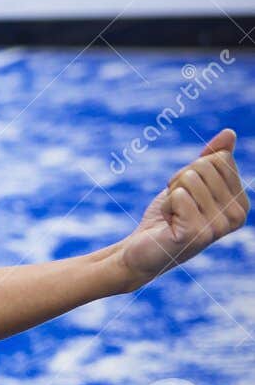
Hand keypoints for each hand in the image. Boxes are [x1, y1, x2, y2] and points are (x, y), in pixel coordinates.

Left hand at [119, 127, 248, 286]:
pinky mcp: (197, 234)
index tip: (187, 195)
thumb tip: (229, 133)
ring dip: (171, 194)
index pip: (218, 158)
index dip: (192, 170)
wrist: (143, 251)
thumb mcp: (191, 183)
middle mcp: (236, 217)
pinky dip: (165, 205)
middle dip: (180, 181)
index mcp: (241, 204)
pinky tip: (168, 225)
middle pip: (203, 166)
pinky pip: (178, 195)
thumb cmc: (169, 216)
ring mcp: (218, 228)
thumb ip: (211, 159)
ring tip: (172, 216)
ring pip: (189, 178)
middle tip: (176, 206)